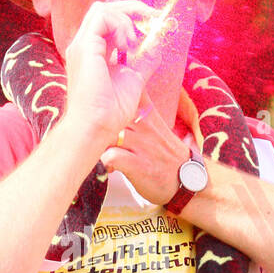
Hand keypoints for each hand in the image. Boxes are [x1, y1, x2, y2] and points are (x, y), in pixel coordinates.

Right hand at [61, 0, 160, 143]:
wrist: (97, 126)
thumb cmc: (111, 111)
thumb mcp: (134, 79)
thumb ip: (143, 61)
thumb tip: (156, 45)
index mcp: (93, 52)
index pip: (109, 20)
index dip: (132, 16)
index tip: (155, 22)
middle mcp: (84, 45)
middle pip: (105, 9)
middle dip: (132, 9)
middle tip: (154, 19)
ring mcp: (82, 45)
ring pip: (102, 9)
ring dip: (125, 19)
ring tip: (134, 44)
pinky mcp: (85, 47)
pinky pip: (102, 17)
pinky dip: (120, 25)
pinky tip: (128, 45)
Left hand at [99, 88, 191, 205]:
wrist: (186, 181)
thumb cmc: (165, 153)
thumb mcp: (157, 125)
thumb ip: (139, 112)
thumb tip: (117, 100)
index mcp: (148, 114)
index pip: (127, 91)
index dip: (109, 92)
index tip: (98, 97)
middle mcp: (143, 126)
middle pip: (111, 111)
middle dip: (96, 118)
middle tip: (87, 129)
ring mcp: (140, 145)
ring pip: (109, 133)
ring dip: (98, 141)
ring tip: (97, 150)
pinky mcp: (137, 165)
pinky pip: (112, 156)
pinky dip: (104, 160)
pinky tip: (107, 166)